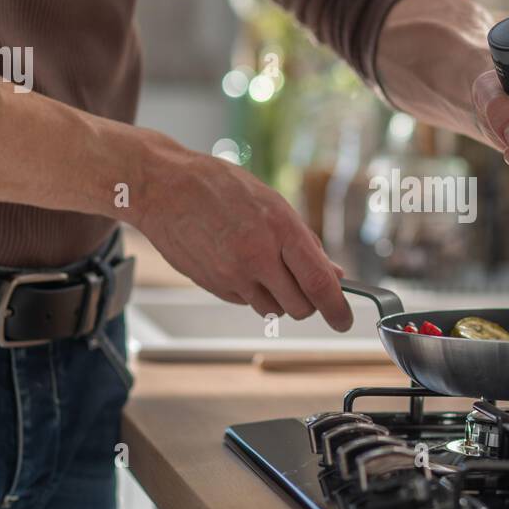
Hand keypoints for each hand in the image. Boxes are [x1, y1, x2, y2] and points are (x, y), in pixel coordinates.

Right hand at [134, 140, 351, 330]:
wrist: (164, 187)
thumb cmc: (220, 187)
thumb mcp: (273, 203)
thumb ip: (305, 243)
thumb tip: (334, 274)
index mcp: (280, 229)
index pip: (319, 284)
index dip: (337, 308)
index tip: (345, 321)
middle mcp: (257, 257)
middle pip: (300, 307)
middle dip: (308, 302)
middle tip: (303, 285)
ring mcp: (233, 275)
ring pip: (273, 311)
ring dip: (279, 299)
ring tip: (265, 266)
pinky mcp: (214, 286)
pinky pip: (247, 303)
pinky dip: (252, 292)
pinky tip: (239, 263)